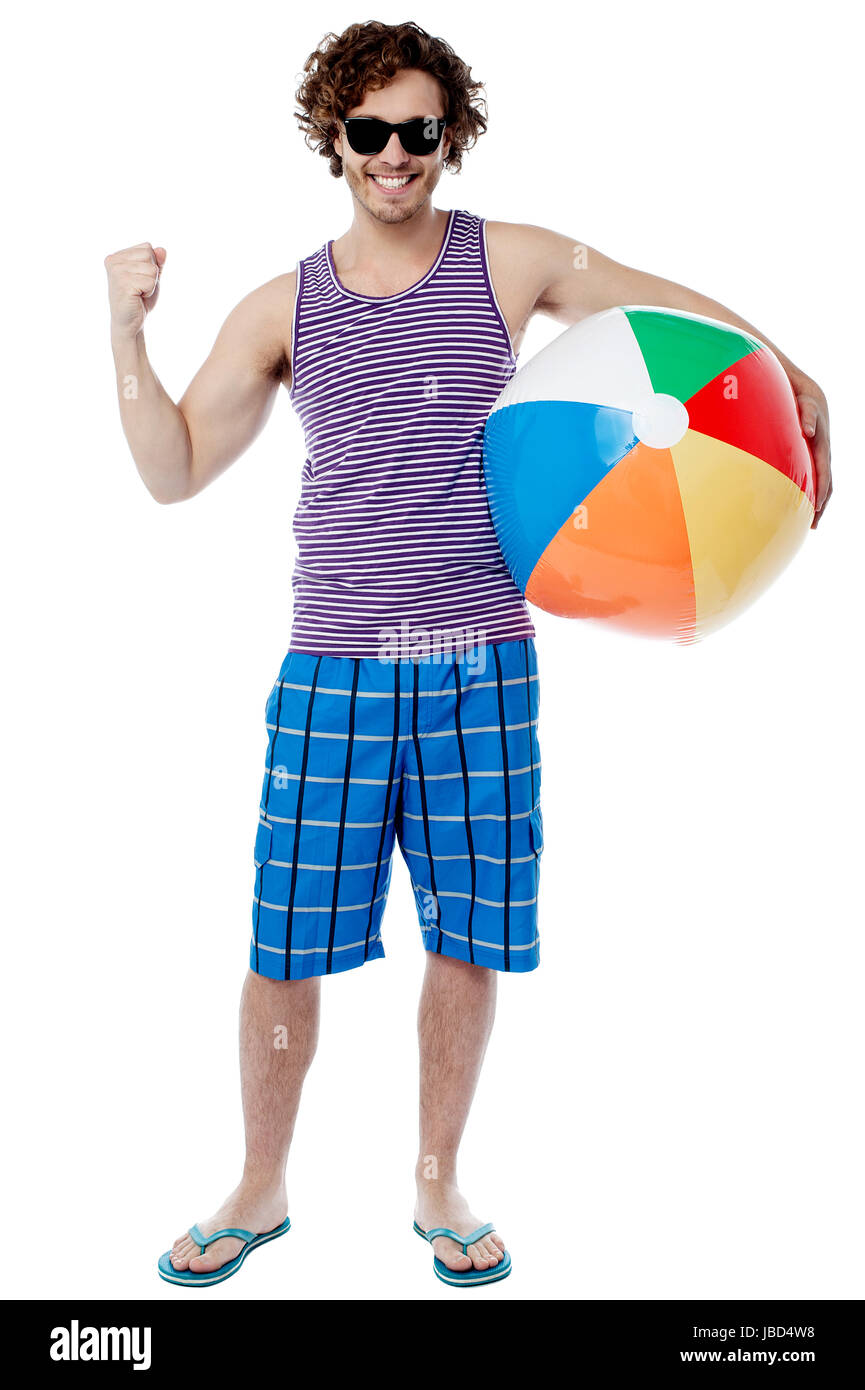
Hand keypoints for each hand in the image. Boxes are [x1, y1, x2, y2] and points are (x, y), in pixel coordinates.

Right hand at [104, 241, 166, 340]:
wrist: (130, 323)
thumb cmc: (139, 299)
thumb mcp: (150, 276)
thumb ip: (157, 262)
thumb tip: (162, 250)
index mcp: (117, 256)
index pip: (147, 247)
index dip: (151, 265)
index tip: (139, 279)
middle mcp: (114, 261)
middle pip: (149, 255)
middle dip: (152, 274)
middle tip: (140, 288)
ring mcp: (117, 272)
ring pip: (152, 269)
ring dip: (151, 284)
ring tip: (139, 293)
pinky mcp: (123, 284)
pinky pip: (151, 281)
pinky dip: (150, 292)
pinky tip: (138, 298)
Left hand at [793, 377, 831, 528]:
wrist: (809, 397)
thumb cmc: (803, 401)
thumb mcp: (804, 405)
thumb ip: (806, 416)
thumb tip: (807, 431)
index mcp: (821, 444)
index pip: (824, 473)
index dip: (821, 490)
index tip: (816, 506)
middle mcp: (824, 452)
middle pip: (826, 482)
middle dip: (820, 503)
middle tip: (813, 524)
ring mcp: (820, 456)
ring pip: (824, 483)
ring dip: (819, 503)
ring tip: (812, 523)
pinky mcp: (815, 458)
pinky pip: (818, 479)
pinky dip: (814, 494)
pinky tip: (807, 508)